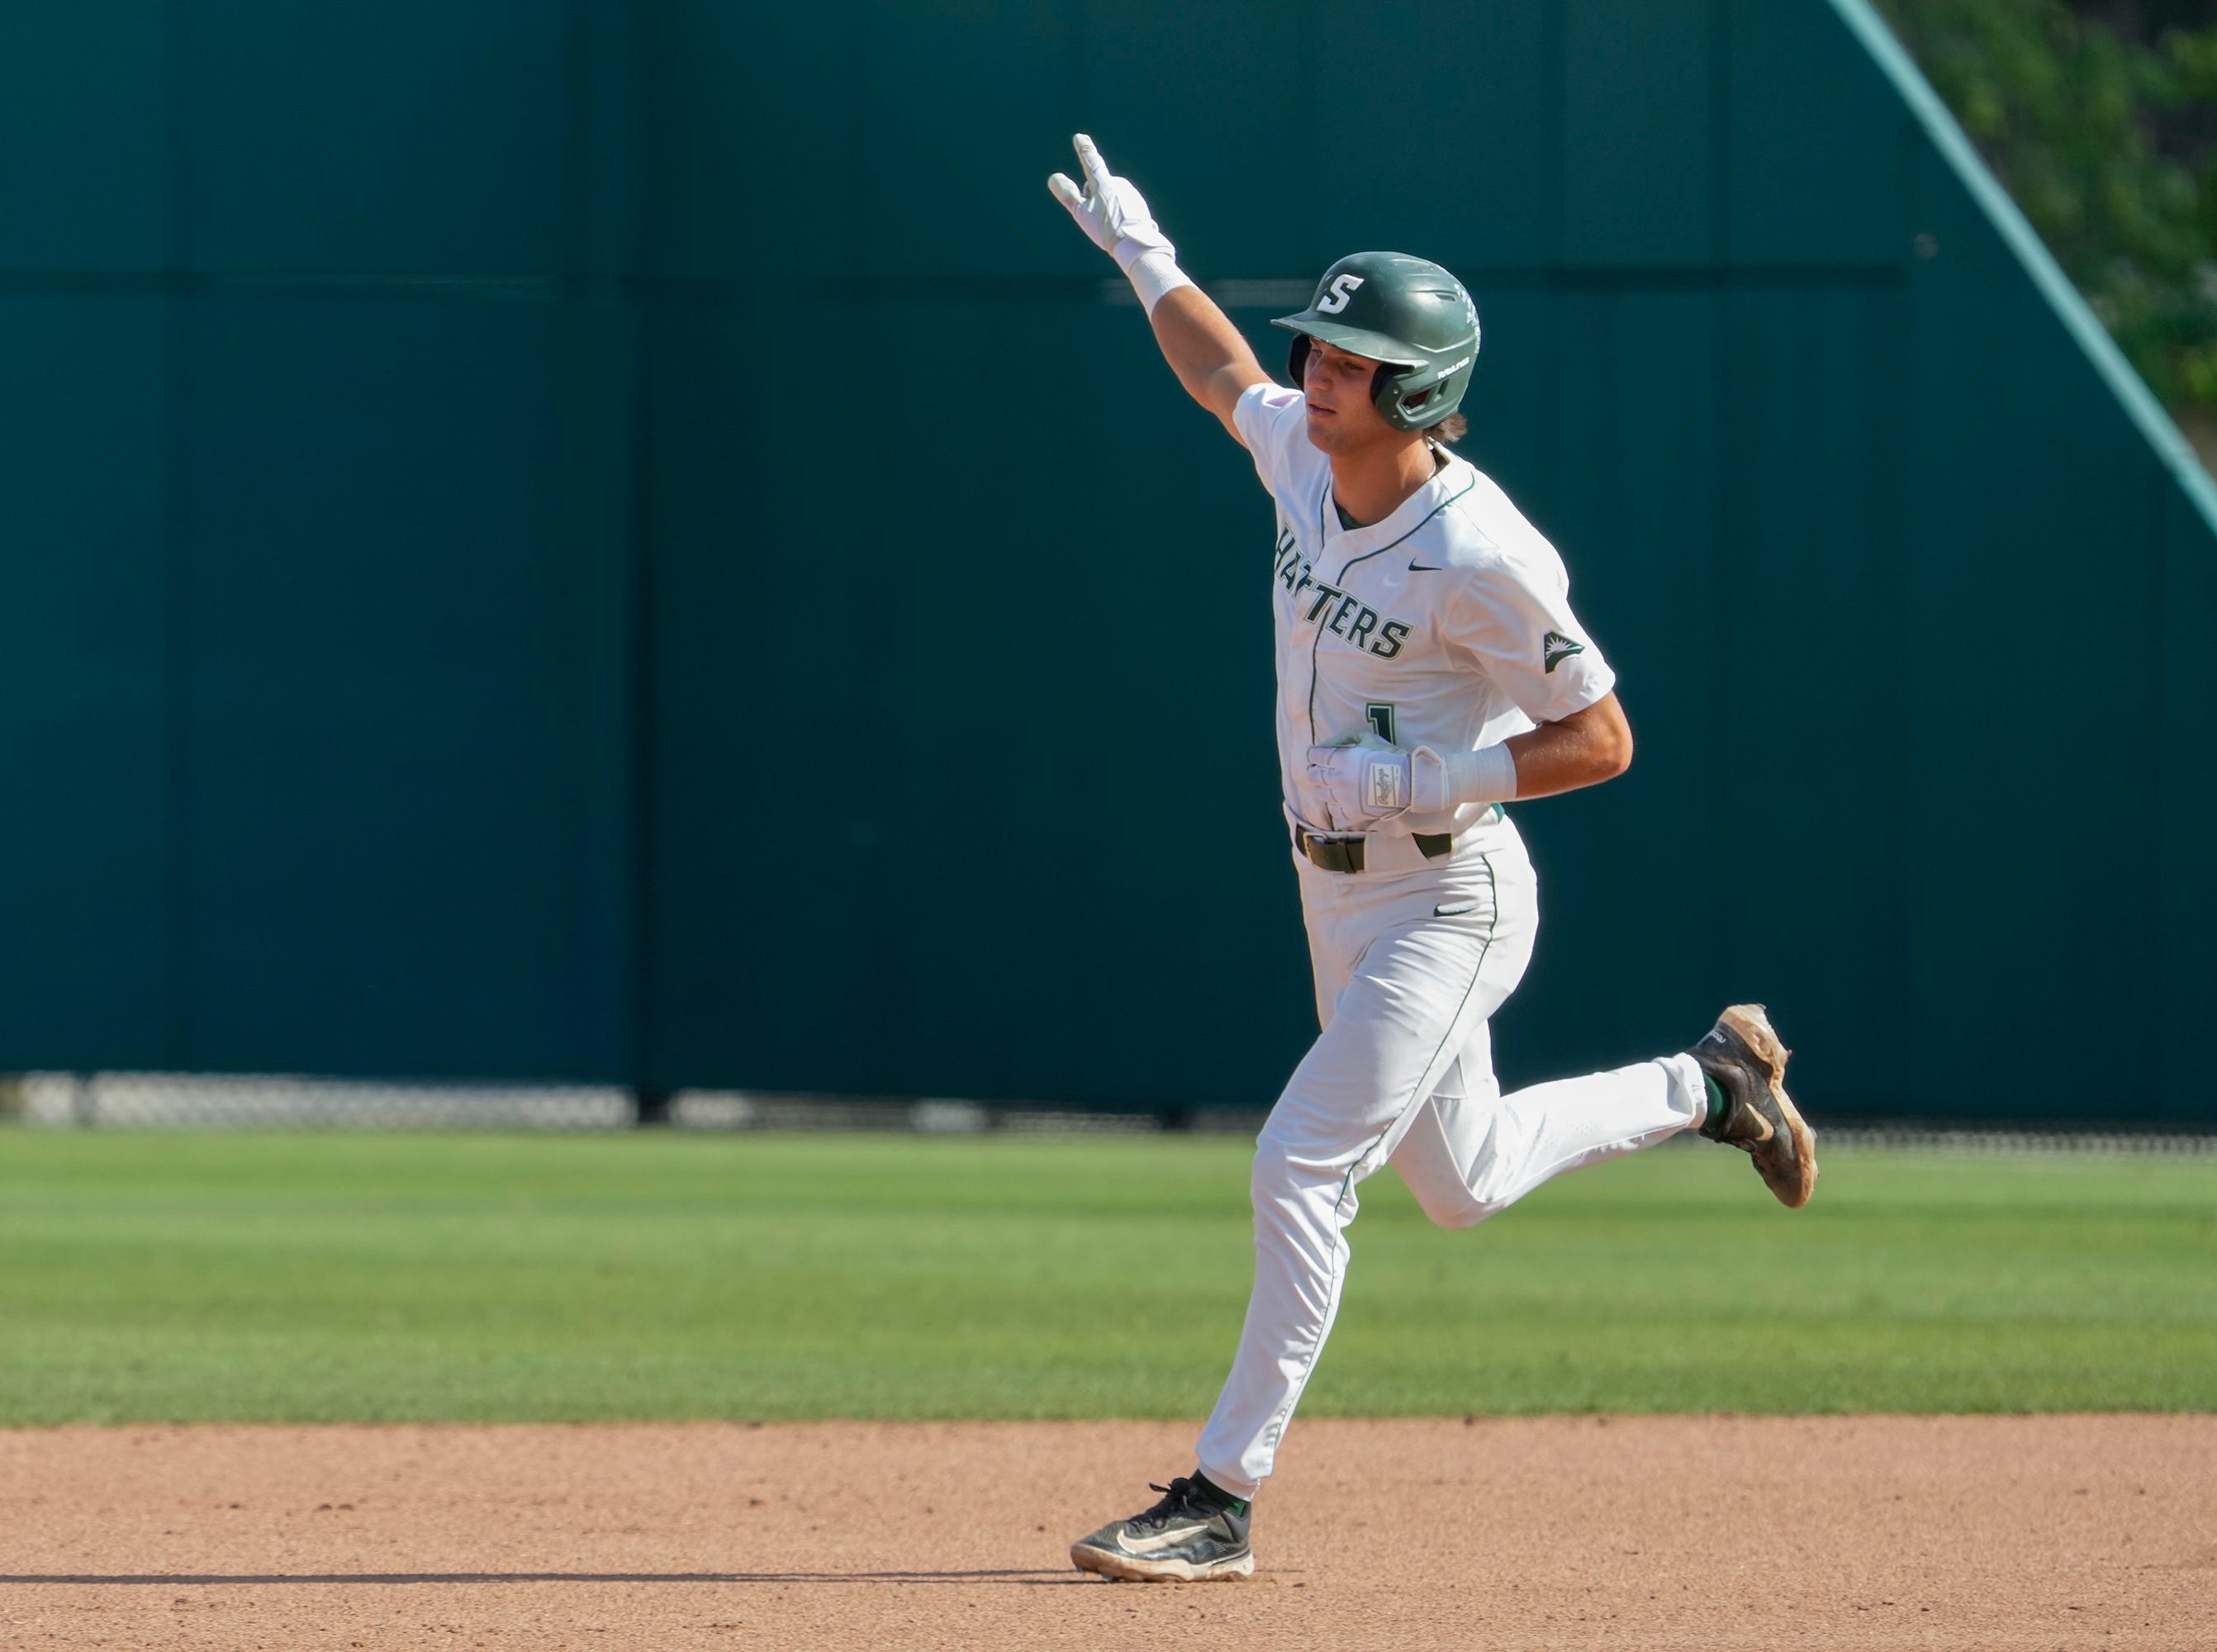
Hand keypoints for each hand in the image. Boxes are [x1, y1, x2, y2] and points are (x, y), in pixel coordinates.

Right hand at [1047, 134, 1173, 272]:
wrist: (1134, 243)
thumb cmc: (1105, 228)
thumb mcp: (1081, 212)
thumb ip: (1067, 194)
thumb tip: (1053, 177)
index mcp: (1103, 183)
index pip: (1090, 161)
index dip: (1084, 149)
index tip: (1080, 137)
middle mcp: (1119, 183)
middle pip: (1099, 188)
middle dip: (1094, 199)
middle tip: (1096, 219)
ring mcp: (1131, 193)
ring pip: (1112, 198)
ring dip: (1108, 209)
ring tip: (1110, 226)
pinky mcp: (1139, 205)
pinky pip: (1124, 208)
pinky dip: (1120, 215)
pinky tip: (1121, 229)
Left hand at [1306, 730, 1413, 826]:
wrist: (1407, 781)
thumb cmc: (1387, 755)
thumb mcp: (1367, 737)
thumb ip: (1344, 738)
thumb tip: (1324, 746)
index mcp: (1341, 758)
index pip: (1314, 755)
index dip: (1314, 754)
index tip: (1316, 755)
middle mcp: (1338, 778)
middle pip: (1313, 776)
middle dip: (1313, 771)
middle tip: (1317, 770)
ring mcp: (1343, 797)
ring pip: (1321, 794)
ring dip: (1322, 788)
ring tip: (1330, 784)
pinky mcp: (1351, 812)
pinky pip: (1333, 810)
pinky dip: (1333, 805)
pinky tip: (1339, 799)